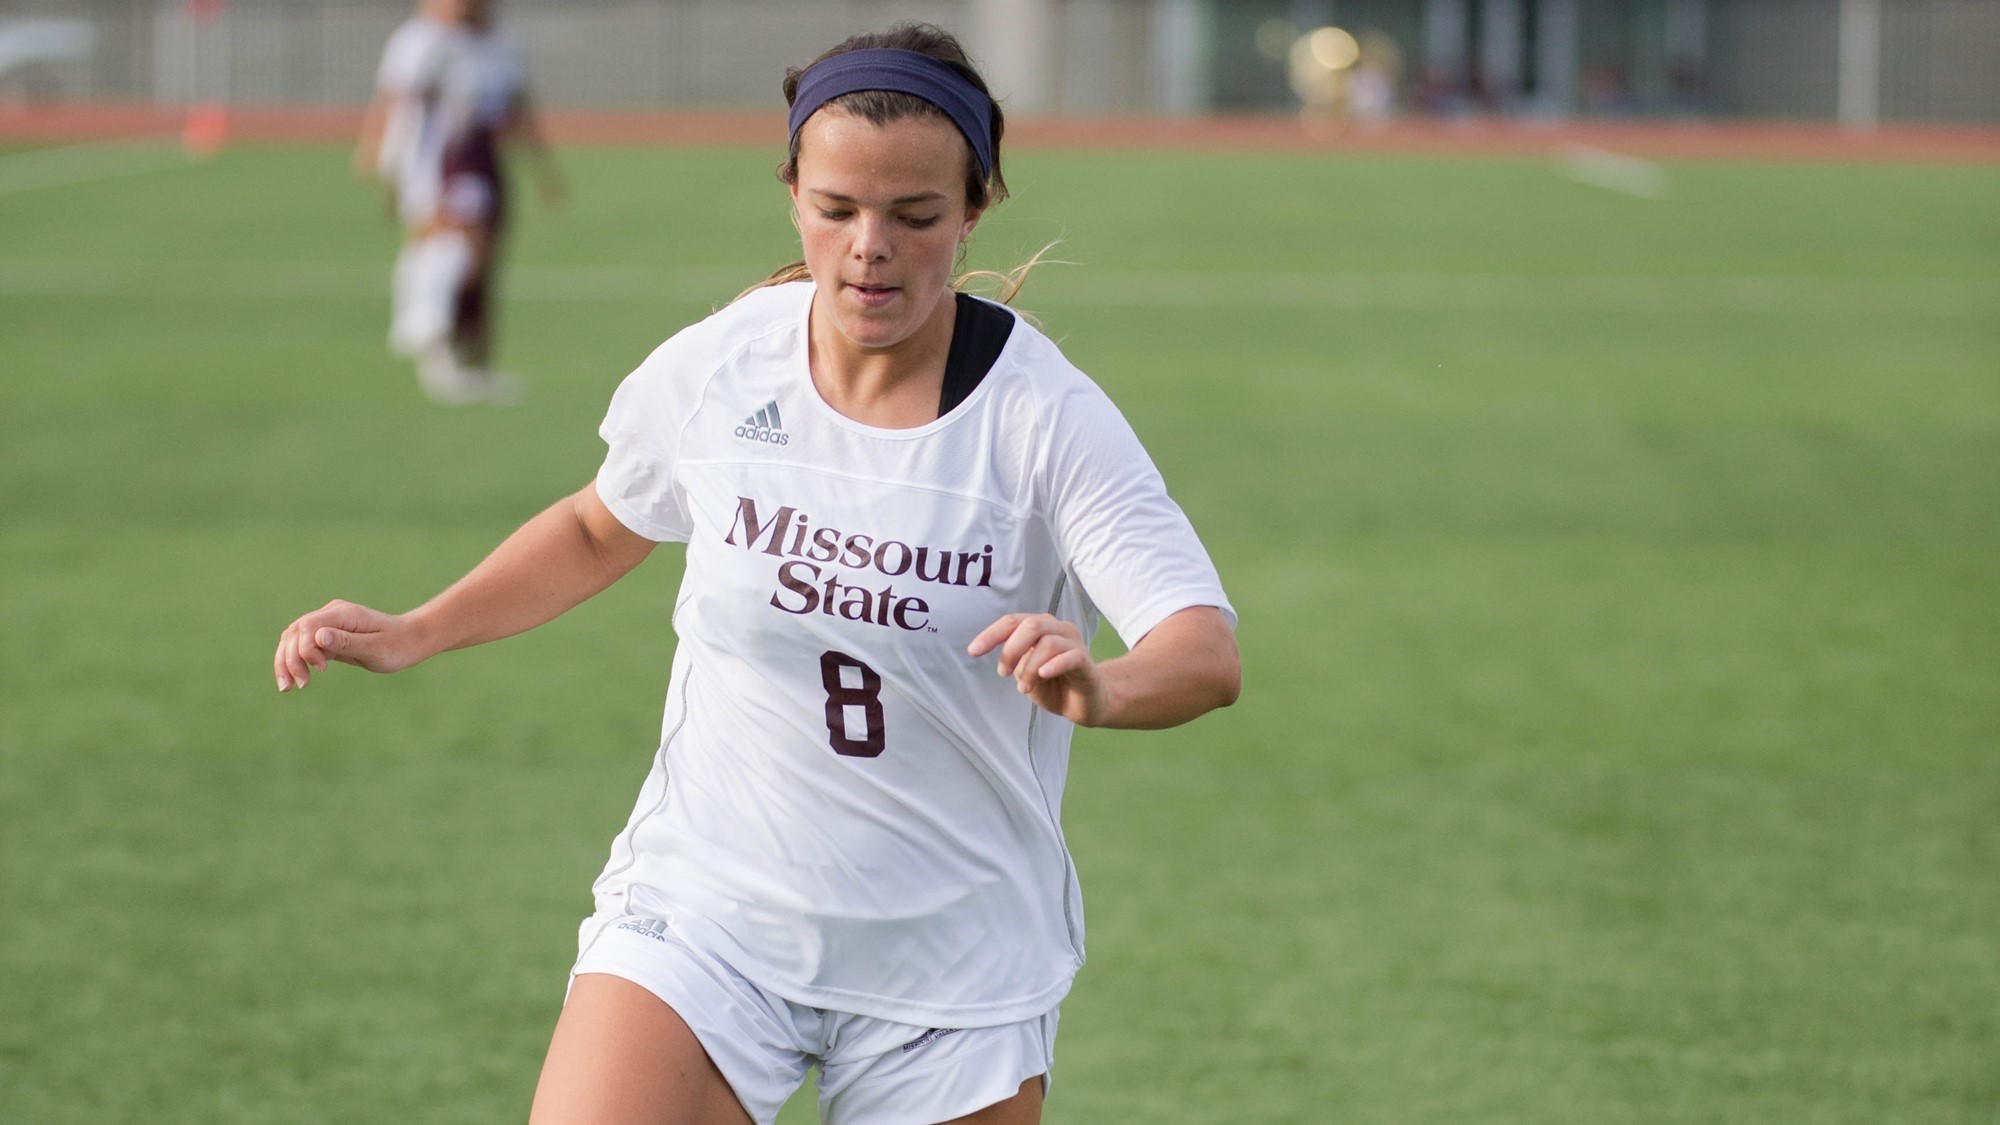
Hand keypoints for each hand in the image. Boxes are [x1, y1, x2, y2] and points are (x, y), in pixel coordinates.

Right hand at [273, 599, 428, 691]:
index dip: (305, 648)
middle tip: (293, 687)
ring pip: (293, 639)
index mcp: (343, 614)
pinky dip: (296, 662)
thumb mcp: (374, 648)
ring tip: (287, 688)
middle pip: (295, 633)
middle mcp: (331, 614)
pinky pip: (303, 647)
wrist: (410, 640)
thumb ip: (346, 642)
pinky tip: (295, 680)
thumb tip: (318, 637)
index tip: (320, 670)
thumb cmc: (397, 645)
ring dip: (286, 662)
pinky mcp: (328, 636)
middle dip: (288, 659)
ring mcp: (327, 624)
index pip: (308, 626)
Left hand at [968, 613, 1105, 725]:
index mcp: (1041, 627)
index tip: (973, 651)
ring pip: (1048, 643)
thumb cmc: (1054, 685)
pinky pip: (1071, 657)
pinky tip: (1043, 675)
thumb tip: (1006, 657)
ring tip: (1024, 688)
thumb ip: (1016, 660)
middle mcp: (1059, 629)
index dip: (991, 634)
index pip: (1013, 621)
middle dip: (1011, 649)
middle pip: (1031, 625)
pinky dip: (1054, 665)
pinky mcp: (1086, 662)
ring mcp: (1075, 644)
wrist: (1084, 705)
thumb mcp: (1027, 673)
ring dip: (1029, 668)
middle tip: (1003, 673)